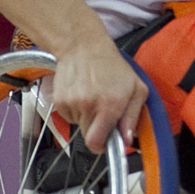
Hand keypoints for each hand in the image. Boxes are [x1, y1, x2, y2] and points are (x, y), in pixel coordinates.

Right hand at [49, 34, 147, 150]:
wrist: (83, 47)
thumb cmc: (113, 67)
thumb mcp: (136, 88)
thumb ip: (133, 116)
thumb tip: (127, 139)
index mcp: (110, 105)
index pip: (96, 143)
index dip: (101, 146)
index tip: (105, 142)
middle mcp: (89, 106)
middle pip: (88, 136)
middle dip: (96, 129)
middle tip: (102, 112)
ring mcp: (71, 103)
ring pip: (78, 124)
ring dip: (85, 116)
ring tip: (92, 96)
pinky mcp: (58, 100)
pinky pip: (68, 116)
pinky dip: (74, 109)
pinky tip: (81, 92)